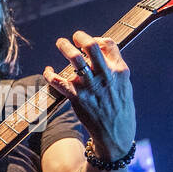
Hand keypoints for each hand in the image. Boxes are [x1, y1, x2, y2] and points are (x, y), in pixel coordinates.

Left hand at [43, 30, 135, 157]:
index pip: (108, 44)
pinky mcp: (77, 98)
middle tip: (74, 37)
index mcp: (120, 71)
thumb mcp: (124, 85)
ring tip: (60, 43)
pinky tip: (48, 71)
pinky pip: (58, 81)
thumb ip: (113, 68)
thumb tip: (99, 50)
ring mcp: (90, 87)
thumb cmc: (119, 108)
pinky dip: (50, 74)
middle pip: (91, 46)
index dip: (97, 39)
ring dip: (64, 47)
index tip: (89, 44)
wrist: (115, 134)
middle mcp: (106, 76)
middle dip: (80, 37)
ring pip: (74, 59)